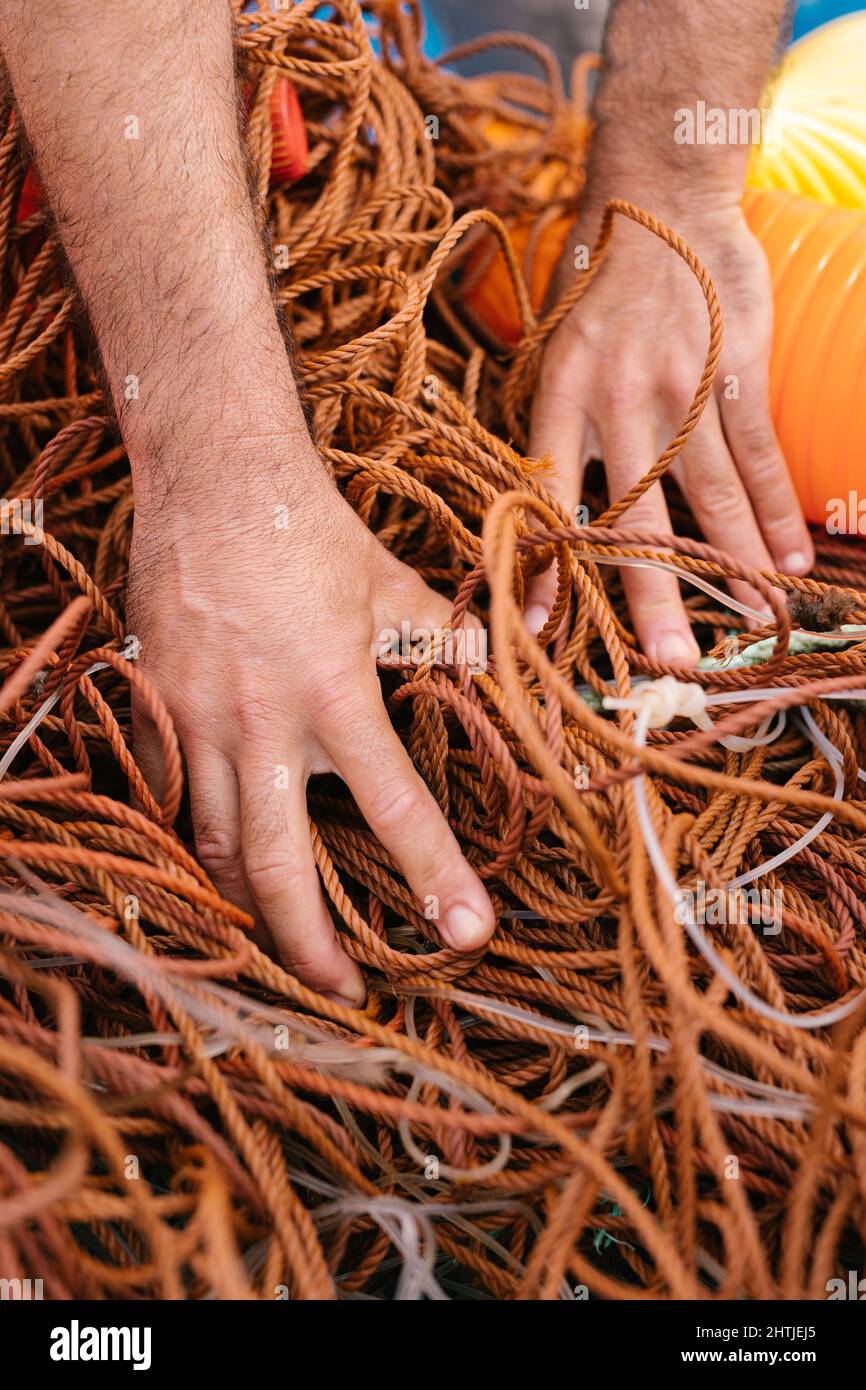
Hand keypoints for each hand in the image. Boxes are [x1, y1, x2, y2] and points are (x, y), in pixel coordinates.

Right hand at [127, 443, 494, 1004]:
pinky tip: (217, 867)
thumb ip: (451, 640)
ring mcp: (195, 721)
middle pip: (276, 867)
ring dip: (247, 909)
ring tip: (281, 944)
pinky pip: (166, 800)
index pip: (394, 808)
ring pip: (210, 847)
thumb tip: (513, 655)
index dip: (433, 877)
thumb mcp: (395, 586)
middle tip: (347, 988)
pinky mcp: (152, 710)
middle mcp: (260, 724)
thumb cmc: (310, 532)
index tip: (464, 935)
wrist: (210, 481)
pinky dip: (193, 845)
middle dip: (311, 944)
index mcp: (335, 695)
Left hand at [527, 200, 813, 663]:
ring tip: (749, 619)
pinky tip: (793, 558)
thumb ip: (555, 422)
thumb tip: (549, 498)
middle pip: (638, 515)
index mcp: (559, 399)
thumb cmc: (598, 280)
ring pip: (711, 495)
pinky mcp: (737, 372)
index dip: (548, 566)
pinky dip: (778, 511)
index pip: (550, 499)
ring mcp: (683, 388)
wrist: (661, 198)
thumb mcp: (551, 346)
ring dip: (735, 563)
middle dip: (654, 594)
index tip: (544, 626)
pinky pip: (758, 456)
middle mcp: (618, 401)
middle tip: (666, 660)